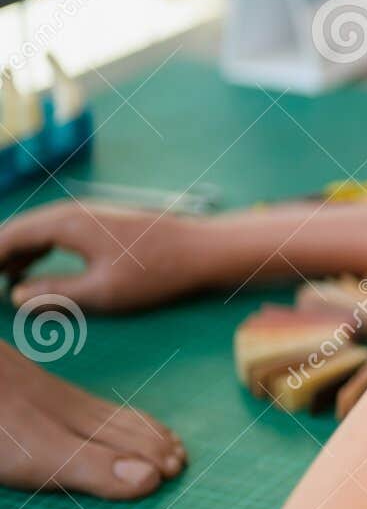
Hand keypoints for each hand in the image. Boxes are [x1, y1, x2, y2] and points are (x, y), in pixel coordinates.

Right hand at [0, 201, 211, 312]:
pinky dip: (34, 251)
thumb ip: (55, 294)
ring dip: (13, 254)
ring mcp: (88, 216)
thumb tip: (16, 296)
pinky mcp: (101, 224)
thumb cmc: (157, 272)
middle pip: (19, 231)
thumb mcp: (103, 291)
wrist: (204, 250)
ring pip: (35, 233)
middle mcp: (73, 212)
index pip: (9, 236)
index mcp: (66, 223)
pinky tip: (27, 271)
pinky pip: (53, 234)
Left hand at [0, 343, 184, 499]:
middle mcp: (67, 407)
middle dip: (148, 439)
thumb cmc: (0, 422)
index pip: (121, 440)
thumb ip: (92, 465)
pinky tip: (92, 409)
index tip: (177, 465)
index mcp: (73, 427)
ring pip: (98, 411)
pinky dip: (102, 411)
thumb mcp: (43, 453)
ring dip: (130, 426)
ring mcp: (44, 392)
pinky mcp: (24, 383)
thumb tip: (150, 479)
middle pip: (115, 423)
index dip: (149, 453)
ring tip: (155, 433)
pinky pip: (80, 401)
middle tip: (179, 453)